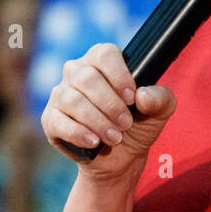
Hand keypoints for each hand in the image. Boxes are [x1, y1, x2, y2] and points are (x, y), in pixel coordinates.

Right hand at [40, 43, 176, 184]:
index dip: (119, 76)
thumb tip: (142, 95)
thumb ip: (160, 98)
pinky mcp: (50, 118)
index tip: (132, 98)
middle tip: (126, 123)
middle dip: (110, 104)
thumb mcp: (160, 110)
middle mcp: (77, 71)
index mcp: (102, 59)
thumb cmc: (139, 123)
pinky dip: (78, 133)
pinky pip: (58, 121)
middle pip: (87, 77)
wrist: (122, 157)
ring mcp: (60, 94)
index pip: (105, 54)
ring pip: (72, 100)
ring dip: (97, 121)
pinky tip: (94, 142)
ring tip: (115, 137)